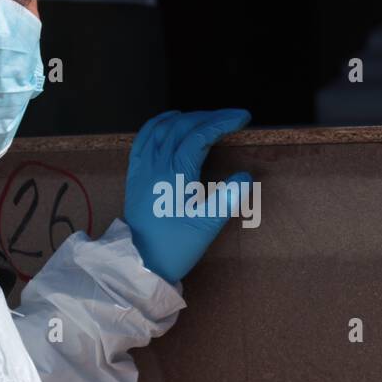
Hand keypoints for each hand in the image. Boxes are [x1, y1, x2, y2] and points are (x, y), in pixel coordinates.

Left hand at [124, 109, 251, 283]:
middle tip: (231, 118)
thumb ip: (227, 199)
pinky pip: (143, 139)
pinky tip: (169, 123)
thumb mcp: (206, 227)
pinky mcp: (135, 176)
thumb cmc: (173, 248)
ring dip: (186, 118)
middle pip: (182, 126)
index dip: (222, 121)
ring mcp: (142, 169)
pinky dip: (159, 124)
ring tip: (206, 117)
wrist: (139, 264)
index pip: (199, 135)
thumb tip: (246, 176)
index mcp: (173, 174)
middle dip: (209, 116)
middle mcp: (155, 165)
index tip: (243, 117)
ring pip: (161, 128)